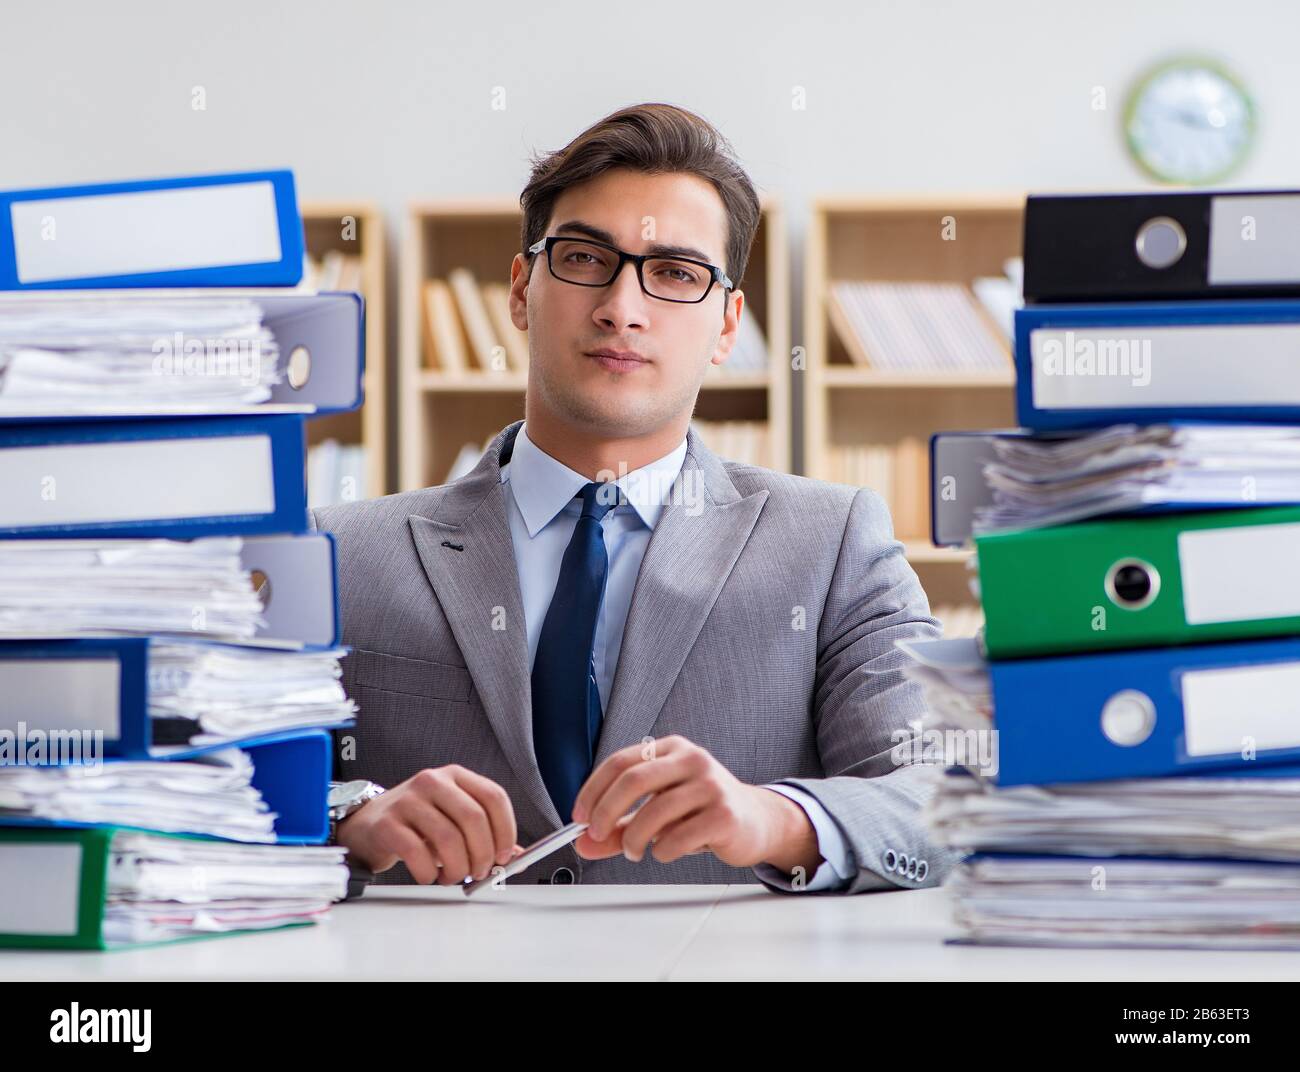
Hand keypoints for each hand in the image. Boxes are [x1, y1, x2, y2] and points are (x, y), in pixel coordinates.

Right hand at [336, 765, 523, 884]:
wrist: (368, 825)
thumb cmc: (417, 824)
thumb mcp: (452, 820)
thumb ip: (484, 835)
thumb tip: (517, 858)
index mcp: (456, 776)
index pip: (494, 797)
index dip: (506, 829)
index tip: (506, 856)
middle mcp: (433, 781)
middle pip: (474, 818)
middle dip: (483, 854)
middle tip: (480, 873)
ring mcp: (408, 800)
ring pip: (448, 838)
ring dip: (457, 868)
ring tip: (453, 877)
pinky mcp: (387, 823)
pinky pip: (417, 853)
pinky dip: (429, 873)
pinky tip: (429, 875)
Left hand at [570, 735, 819, 872]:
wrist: (755, 821)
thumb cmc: (702, 811)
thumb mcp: (658, 812)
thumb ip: (620, 827)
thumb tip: (584, 842)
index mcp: (671, 749)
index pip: (621, 761)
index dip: (593, 789)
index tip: (580, 816)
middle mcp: (692, 759)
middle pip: (633, 779)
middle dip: (606, 812)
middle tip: (597, 834)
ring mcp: (710, 785)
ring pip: (654, 812)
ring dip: (634, 840)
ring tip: (635, 851)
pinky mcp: (724, 814)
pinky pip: (678, 837)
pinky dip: (662, 851)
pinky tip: (666, 851)